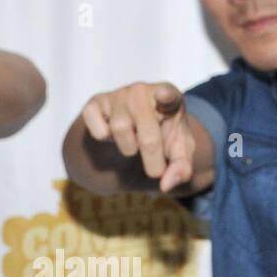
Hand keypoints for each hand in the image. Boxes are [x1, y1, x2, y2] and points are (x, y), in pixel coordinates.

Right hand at [81, 81, 196, 192]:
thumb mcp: (179, 151)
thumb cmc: (162, 135)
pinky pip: (98, 132)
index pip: (169, 94)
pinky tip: (113, 134)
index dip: (167, 96)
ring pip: (120, 130)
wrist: (133, 127)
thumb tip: (165, 185)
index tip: (164, 95)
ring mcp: (117, 95)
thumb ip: (182, 169)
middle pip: (148, 136)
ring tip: (134, 141)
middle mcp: (142, 91)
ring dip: (129, 148)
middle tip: (155, 171)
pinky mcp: (95, 104)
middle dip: (153, 160)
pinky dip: (105, 140)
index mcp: (170, 96)